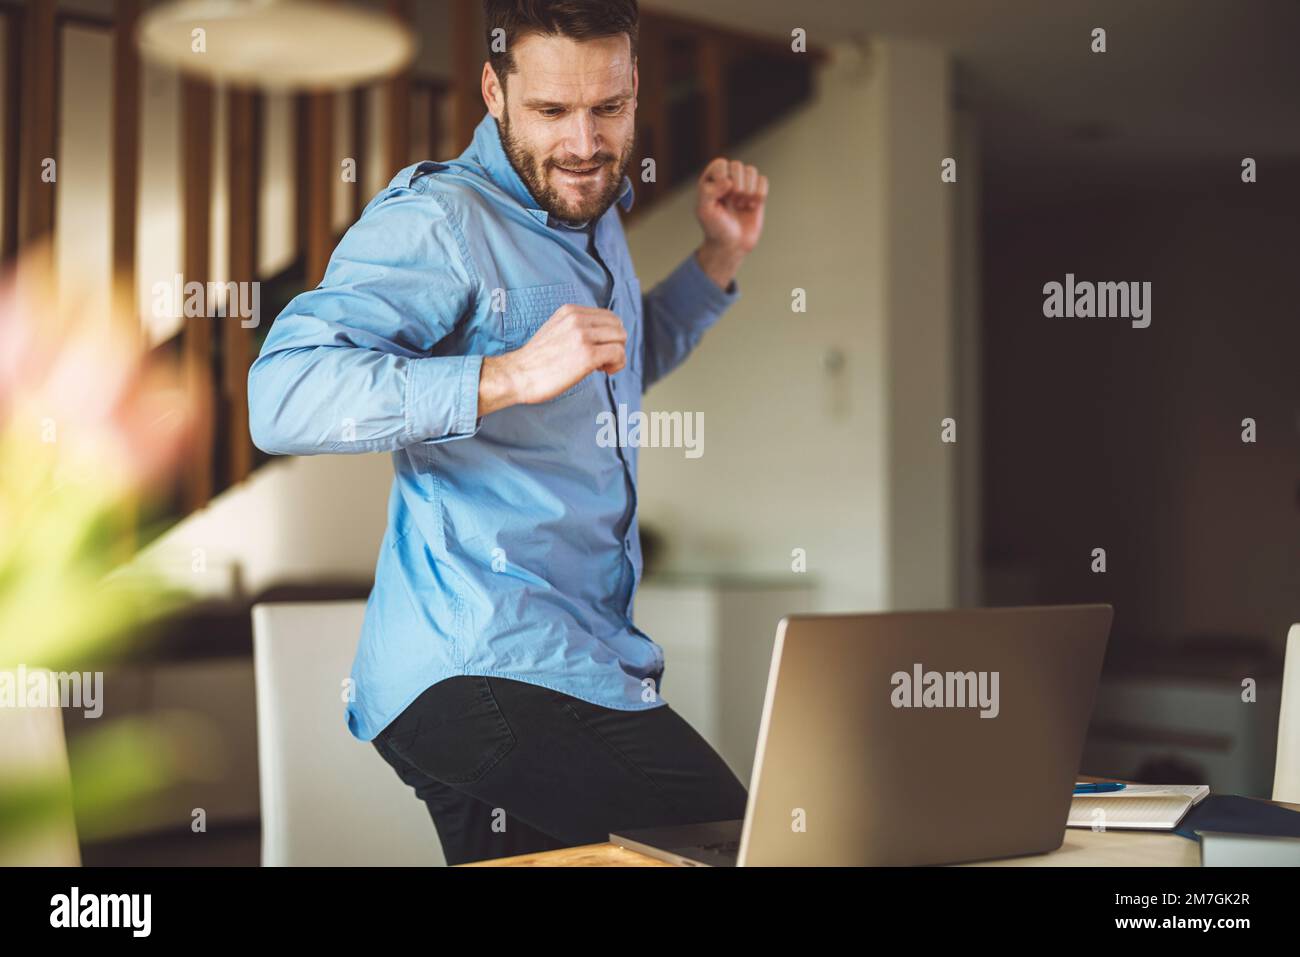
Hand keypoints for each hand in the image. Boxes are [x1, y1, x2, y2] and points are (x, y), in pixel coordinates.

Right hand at [478, 304, 626, 413]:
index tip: (598, 350)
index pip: (608, 316)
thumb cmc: (535, 361)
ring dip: (617, 355)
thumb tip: (601, 337)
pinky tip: (604, 371)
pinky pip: (618, 353)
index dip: (609, 335)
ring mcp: (582, 336)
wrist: (517, 375)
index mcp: (570, 311)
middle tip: (602, 360)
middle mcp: (577, 319)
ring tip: (602, 367)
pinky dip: (617, 364)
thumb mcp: (555, 331)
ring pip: (621, 338)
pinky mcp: (587, 355)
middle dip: (616, 344)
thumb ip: (575, 328)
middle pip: (618, 326)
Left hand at [694, 157, 767, 286]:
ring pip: (751, 171)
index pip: (720, 164)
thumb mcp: (704, 211)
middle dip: (737, 186)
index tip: (720, 197)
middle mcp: (727, 178)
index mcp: (711, 179)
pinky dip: (759, 194)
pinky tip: (752, 206)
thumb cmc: (715, 228)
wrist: (732, 245)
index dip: (723, 178)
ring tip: (741, 205)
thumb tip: (728, 181)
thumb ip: (709, 192)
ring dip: (748, 190)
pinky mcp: (757, 192)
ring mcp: (743, 184)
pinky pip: (763, 181)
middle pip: (737, 166)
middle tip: (733, 202)